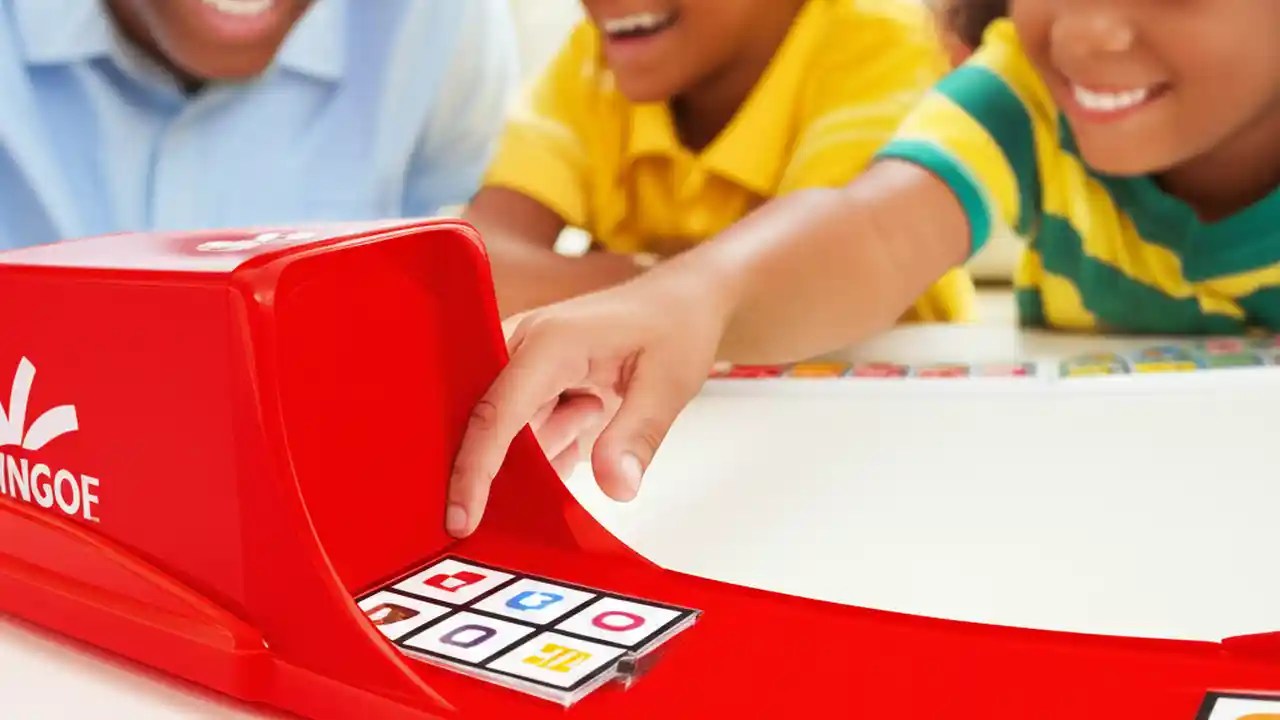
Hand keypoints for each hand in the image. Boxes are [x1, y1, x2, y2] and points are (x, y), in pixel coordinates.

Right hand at [446, 276, 727, 536]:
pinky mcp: (525, 374)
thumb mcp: (669, 384)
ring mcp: (518, 358)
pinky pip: (520, 424)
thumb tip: (615, 488)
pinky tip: (592, 412)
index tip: (464, 519)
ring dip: (553, 440)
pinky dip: (553, 438)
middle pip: (490, 424)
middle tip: (585, 428)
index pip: (495, 413)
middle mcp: (521, 343)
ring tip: (601, 403)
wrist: (679, 301)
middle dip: (524, 456)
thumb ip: (637, 436)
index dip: (475, 470)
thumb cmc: (674, 329)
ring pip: (508, 430)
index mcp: (550, 341)